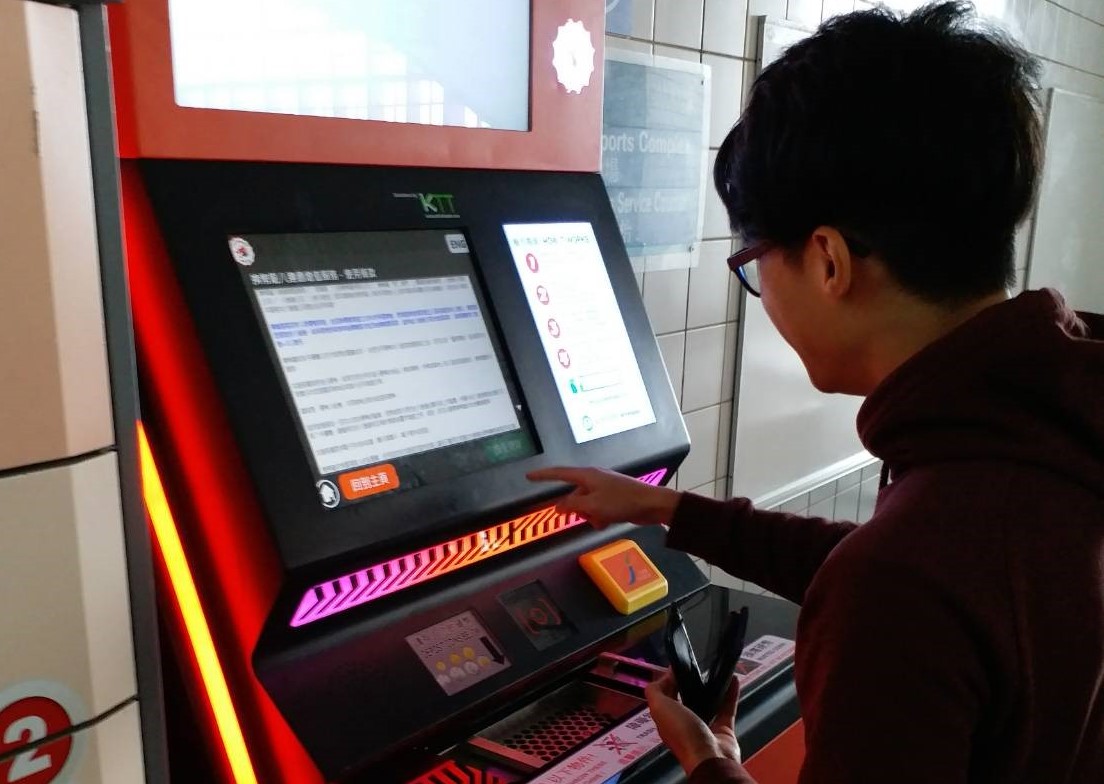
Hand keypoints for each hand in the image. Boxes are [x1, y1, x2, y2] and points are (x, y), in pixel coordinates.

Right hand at [526, 466, 680, 527]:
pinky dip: (598, 516)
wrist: (651, 504)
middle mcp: (594, 479)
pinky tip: (607, 522)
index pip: (559, 473)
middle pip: (574, 495)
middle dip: (577, 509)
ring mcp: (603, 488)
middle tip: (588, 516)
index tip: (529, 476)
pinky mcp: (612, 498)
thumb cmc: (622, 501)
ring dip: (589, 515)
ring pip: (585, 504)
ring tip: (602, 520)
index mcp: (587, 475)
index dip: (543, 475)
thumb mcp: (593, 505)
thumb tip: (558, 507)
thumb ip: (572, 506)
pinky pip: (596, 508)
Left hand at [645, 670, 742, 774]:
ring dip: (713, 687)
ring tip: (715, 670)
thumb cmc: (683, 733)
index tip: (678, 665)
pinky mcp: (724, 730)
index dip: (669, 680)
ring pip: (709, 702)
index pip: (665, 697)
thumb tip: (664, 676)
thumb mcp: (660, 708)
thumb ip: (655, 691)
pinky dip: (731, 693)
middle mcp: (685, 724)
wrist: (710, 758)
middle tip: (698, 665)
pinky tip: (733, 679)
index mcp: (667, 720)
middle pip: (686, 699)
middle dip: (691, 682)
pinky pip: (727, 708)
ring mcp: (705, 728)